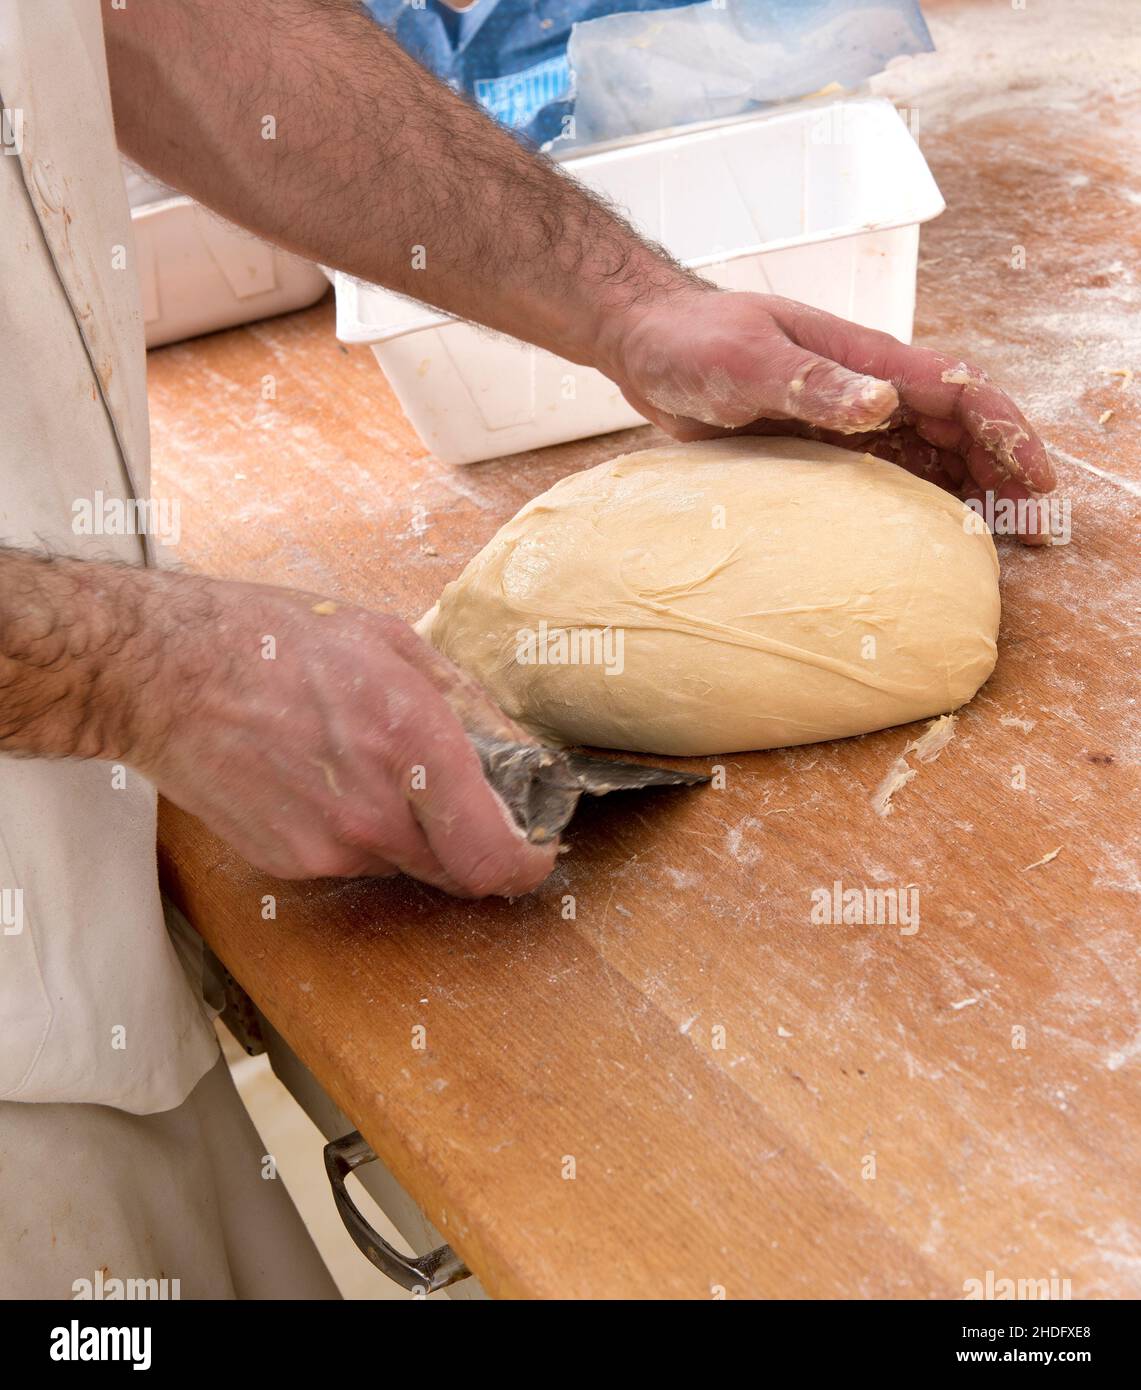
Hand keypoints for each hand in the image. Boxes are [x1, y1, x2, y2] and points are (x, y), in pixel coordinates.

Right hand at [137, 576, 556, 894]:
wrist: (166, 674)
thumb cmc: (276, 641)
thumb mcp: (392, 641)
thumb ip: (468, 703)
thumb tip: (517, 749)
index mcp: (415, 745)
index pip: (495, 858)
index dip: (528, 866)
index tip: (536, 852)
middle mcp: (376, 812)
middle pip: (459, 870)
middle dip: (473, 841)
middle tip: (463, 798)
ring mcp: (329, 847)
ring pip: (405, 864)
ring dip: (412, 831)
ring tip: (369, 765)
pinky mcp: (290, 863)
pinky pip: (352, 861)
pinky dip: (358, 831)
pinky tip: (324, 777)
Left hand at [605, 287, 1055, 543]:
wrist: (652, 347)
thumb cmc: (696, 342)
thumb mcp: (747, 362)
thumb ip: (811, 384)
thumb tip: (881, 404)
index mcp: (866, 359)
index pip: (956, 392)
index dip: (1004, 434)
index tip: (1034, 480)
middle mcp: (869, 389)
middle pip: (958, 430)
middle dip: (1004, 471)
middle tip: (1034, 530)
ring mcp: (849, 419)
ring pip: (929, 455)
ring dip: (970, 490)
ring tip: (1001, 540)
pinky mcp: (823, 446)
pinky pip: (886, 476)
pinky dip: (920, 501)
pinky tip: (935, 536)